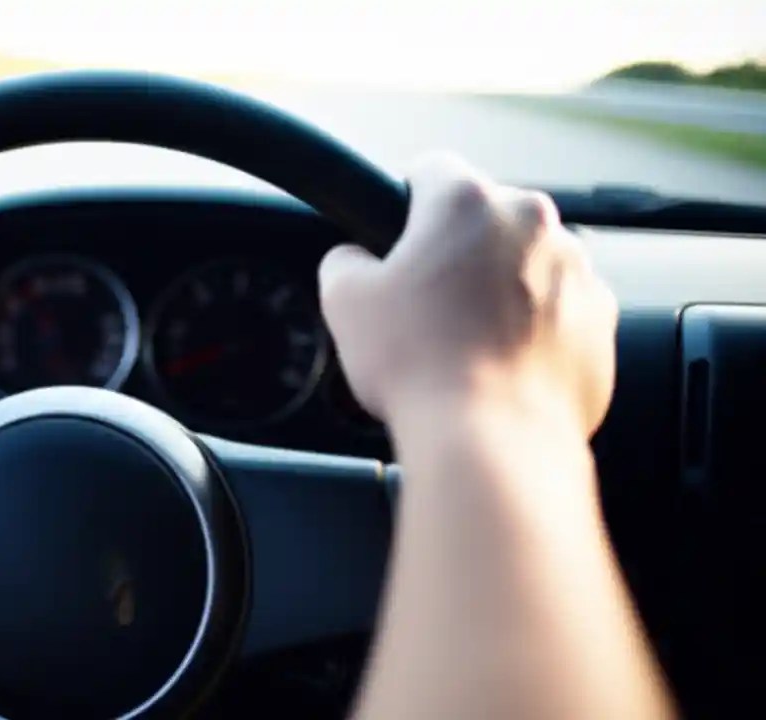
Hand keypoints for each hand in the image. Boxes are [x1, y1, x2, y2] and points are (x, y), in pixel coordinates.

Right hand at [318, 154, 617, 437]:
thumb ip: (344, 261)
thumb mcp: (344, 302)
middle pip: (485, 216)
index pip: (430, 168)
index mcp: (466, 202)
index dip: (405, 202)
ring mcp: (577, 269)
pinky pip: (561, 307)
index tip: (398, 235)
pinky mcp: (602, 319)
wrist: (492, 439)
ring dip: (500, 285)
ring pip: (527, 260)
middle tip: (427, 301)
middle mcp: (532, 221)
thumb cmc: (420, 366)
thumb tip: (354, 260)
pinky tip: (501, 362)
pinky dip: (535, 325)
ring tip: (465, 339)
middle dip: (458, 249)